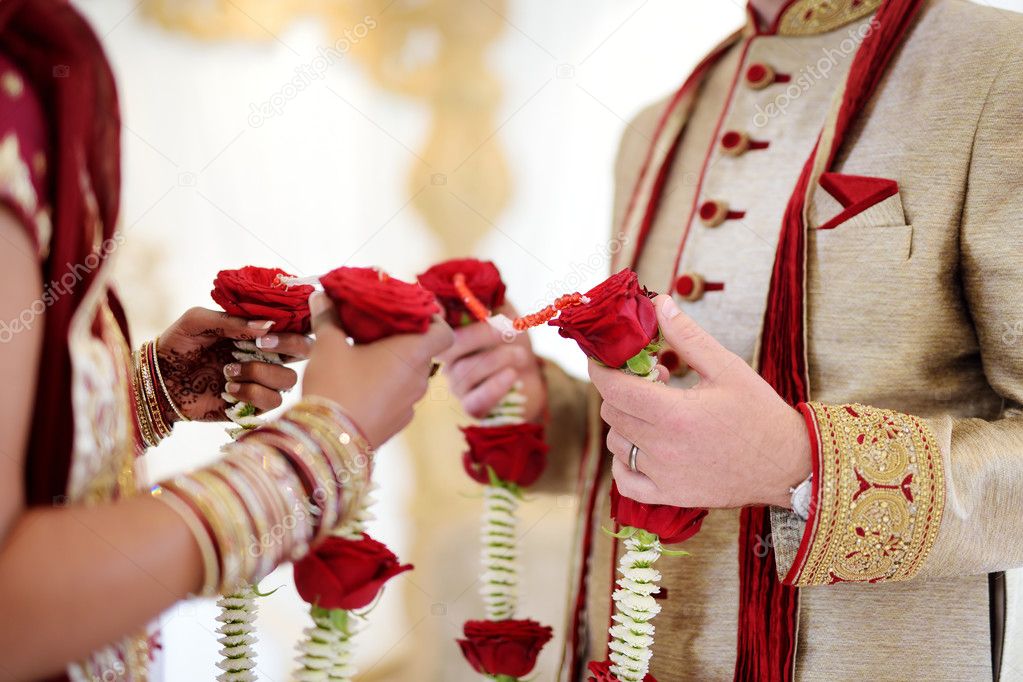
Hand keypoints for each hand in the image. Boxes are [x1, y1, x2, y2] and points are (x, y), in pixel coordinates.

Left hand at [158, 308, 310, 420]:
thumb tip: (267, 326)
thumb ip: (232, 320)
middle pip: (305, 351)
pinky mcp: (254, 406)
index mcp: (258, 333)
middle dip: (289, 346)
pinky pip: (271, 402)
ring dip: (260, 373)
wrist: (158, 380)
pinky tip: (228, 390)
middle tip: (260, 346)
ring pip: (288, 379)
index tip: (266, 331)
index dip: (292, 327)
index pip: (293, 326)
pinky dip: (250, 394)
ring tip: (229, 371)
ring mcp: (262, 382)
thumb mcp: (198, 321)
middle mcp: (267, 356)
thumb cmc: (178, 344)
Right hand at [302, 292, 453, 447]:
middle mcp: (420, 379)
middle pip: (423, 351)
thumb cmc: (335, 386)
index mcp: (413, 353)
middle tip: (374, 331)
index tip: (408, 316)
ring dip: (393, 365)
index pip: (444, 332)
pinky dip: (387, 388)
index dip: (433, 321)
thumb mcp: (328, 346)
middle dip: (402, 340)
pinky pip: (399, 397)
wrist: (329, 442)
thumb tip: (322, 295)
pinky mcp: (398, 423)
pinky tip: (360, 386)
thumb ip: (329, 318)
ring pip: (409, 375)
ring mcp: (411, 404)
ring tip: (362, 358)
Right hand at [435, 302, 545, 420]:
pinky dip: (495, 386)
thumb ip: (490, 298)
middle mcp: (447, 361)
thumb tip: (477, 281)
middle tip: (509, 329)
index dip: (436, 316)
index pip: (433, 326)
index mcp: (451, 335)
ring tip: (520, 353)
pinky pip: (476, 399)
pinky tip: (512, 375)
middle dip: (481, 335)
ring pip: (466, 372)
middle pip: (449, 348)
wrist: (532, 374)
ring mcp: (457, 385)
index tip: (445, 306)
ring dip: (499, 358)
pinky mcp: (472, 406)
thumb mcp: (505, 311)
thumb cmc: (513, 339)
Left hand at [589, 294, 810, 508]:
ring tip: (655, 412)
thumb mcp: (726, 367)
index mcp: (675, 413)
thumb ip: (687, 336)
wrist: (789, 463)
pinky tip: (644, 446)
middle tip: (652, 381)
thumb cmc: (760, 412)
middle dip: (622, 390)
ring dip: (625, 423)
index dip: (599, 368)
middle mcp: (663, 448)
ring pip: (616, 443)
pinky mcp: (670, 495)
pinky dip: (624, 463)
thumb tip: (659, 303)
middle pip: (613, 412)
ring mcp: (664, 476)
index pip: (613, 388)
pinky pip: (624, 480)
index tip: (601, 356)